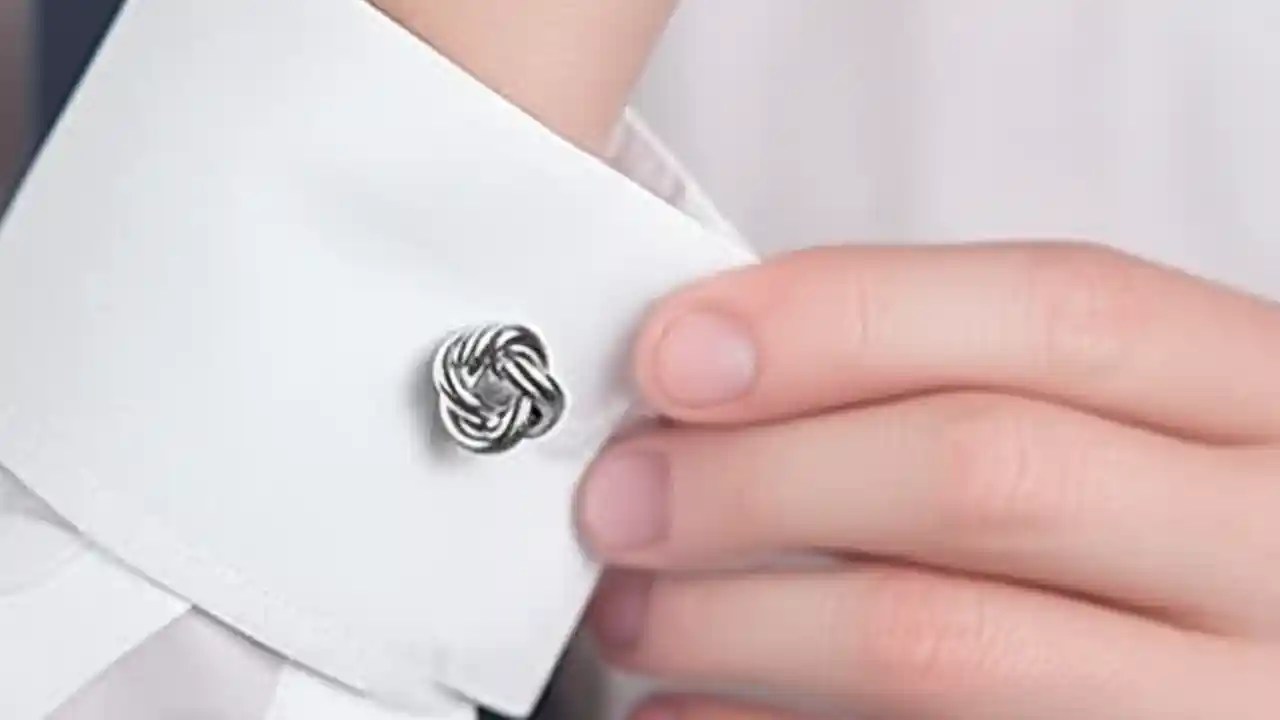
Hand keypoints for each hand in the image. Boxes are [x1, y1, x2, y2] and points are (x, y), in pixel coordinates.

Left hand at [577, 243, 1279, 718]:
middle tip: (623, 498)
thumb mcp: (1131, 421)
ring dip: (739, 621)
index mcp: (1259, 402)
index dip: (841, 319)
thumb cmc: (1161, 524)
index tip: (676, 350)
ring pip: (940, 641)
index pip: (1058, 315)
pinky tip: (692, 713)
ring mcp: (1221, 698)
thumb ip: (966, 374)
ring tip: (640, 611)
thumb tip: (720, 366)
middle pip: (981, 471)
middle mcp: (1267, 546)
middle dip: (760, 478)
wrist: (1263, 651)